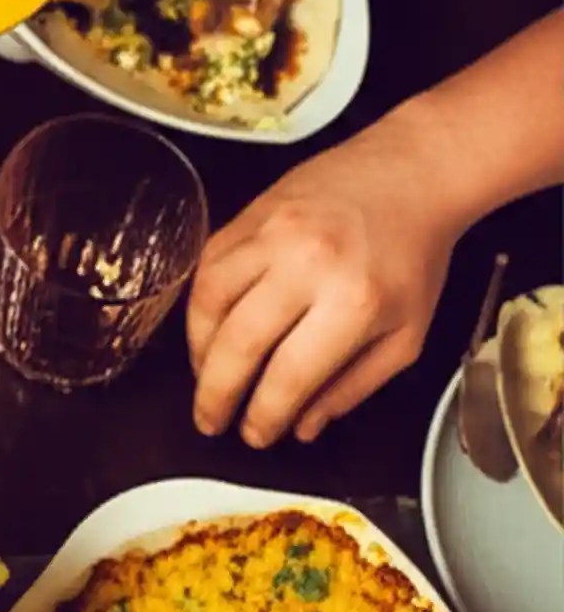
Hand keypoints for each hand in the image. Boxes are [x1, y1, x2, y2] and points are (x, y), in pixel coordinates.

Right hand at [187, 121, 461, 446]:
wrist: (410, 175)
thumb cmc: (412, 259)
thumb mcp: (406, 337)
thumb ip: (352, 387)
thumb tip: (301, 428)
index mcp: (355, 302)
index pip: (290, 374)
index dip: (264, 415)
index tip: (253, 436)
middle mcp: (306, 265)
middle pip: (239, 342)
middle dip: (216, 393)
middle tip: (209, 420)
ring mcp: (271, 234)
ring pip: (210, 302)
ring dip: (199, 350)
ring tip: (205, 377)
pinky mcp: (248, 214)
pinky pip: (207, 267)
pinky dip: (199, 306)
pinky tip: (206, 331)